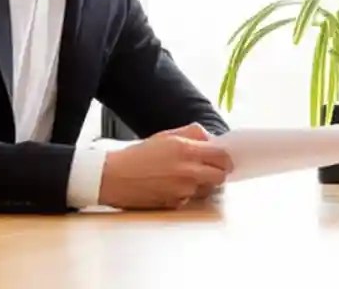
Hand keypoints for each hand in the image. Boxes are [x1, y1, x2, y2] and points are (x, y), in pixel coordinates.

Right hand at [98, 123, 232, 209]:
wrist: (113, 177)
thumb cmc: (137, 155)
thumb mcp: (165, 136)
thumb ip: (191, 134)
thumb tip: (210, 139)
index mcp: (186, 149)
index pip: (222, 156)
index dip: (225, 158)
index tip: (222, 158)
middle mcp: (187, 171)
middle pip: (221, 176)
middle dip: (218, 172)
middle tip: (210, 169)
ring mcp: (182, 189)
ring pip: (207, 189)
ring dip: (202, 184)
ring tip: (185, 177)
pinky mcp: (175, 203)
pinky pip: (191, 198)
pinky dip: (186, 194)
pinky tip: (171, 186)